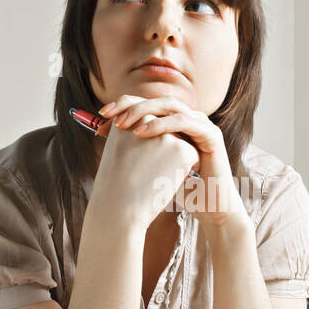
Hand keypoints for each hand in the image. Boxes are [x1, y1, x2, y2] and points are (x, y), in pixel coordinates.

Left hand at [99, 95, 242, 227]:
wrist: (208, 208)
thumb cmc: (178, 190)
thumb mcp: (150, 167)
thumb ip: (134, 148)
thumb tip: (102, 133)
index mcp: (174, 123)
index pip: (146, 106)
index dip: (122, 109)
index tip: (97, 122)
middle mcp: (188, 119)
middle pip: (156, 100)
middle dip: (128, 106)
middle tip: (105, 116)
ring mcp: (201, 125)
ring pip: (170, 105)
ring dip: (143, 112)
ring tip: (122, 125)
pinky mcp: (211, 135)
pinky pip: (184, 121)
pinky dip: (162, 124)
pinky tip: (142, 133)